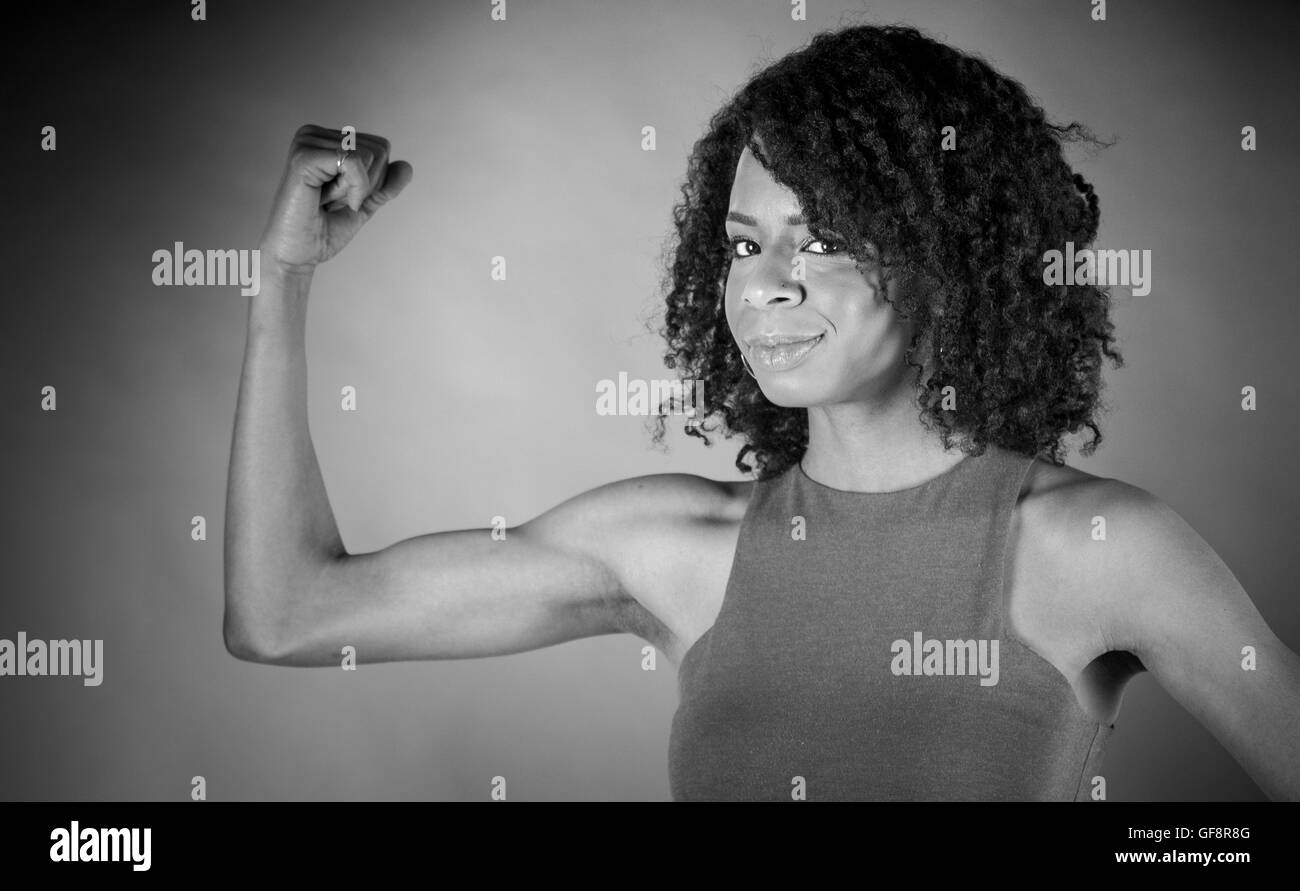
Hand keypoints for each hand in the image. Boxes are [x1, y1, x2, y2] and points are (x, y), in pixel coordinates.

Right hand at [259, 124, 413, 274]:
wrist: (298, 255)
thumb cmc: (323, 231)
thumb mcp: (364, 204)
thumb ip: (385, 185)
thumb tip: (407, 166)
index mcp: (326, 140)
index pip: (381, 148)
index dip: (373, 182)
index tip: (342, 198)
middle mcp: (315, 134)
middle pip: (379, 150)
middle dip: (366, 185)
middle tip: (332, 201)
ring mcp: (307, 142)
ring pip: (369, 156)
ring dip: (355, 189)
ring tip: (325, 200)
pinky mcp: (304, 156)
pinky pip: (354, 162)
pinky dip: (352, 189)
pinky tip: (326, 200)